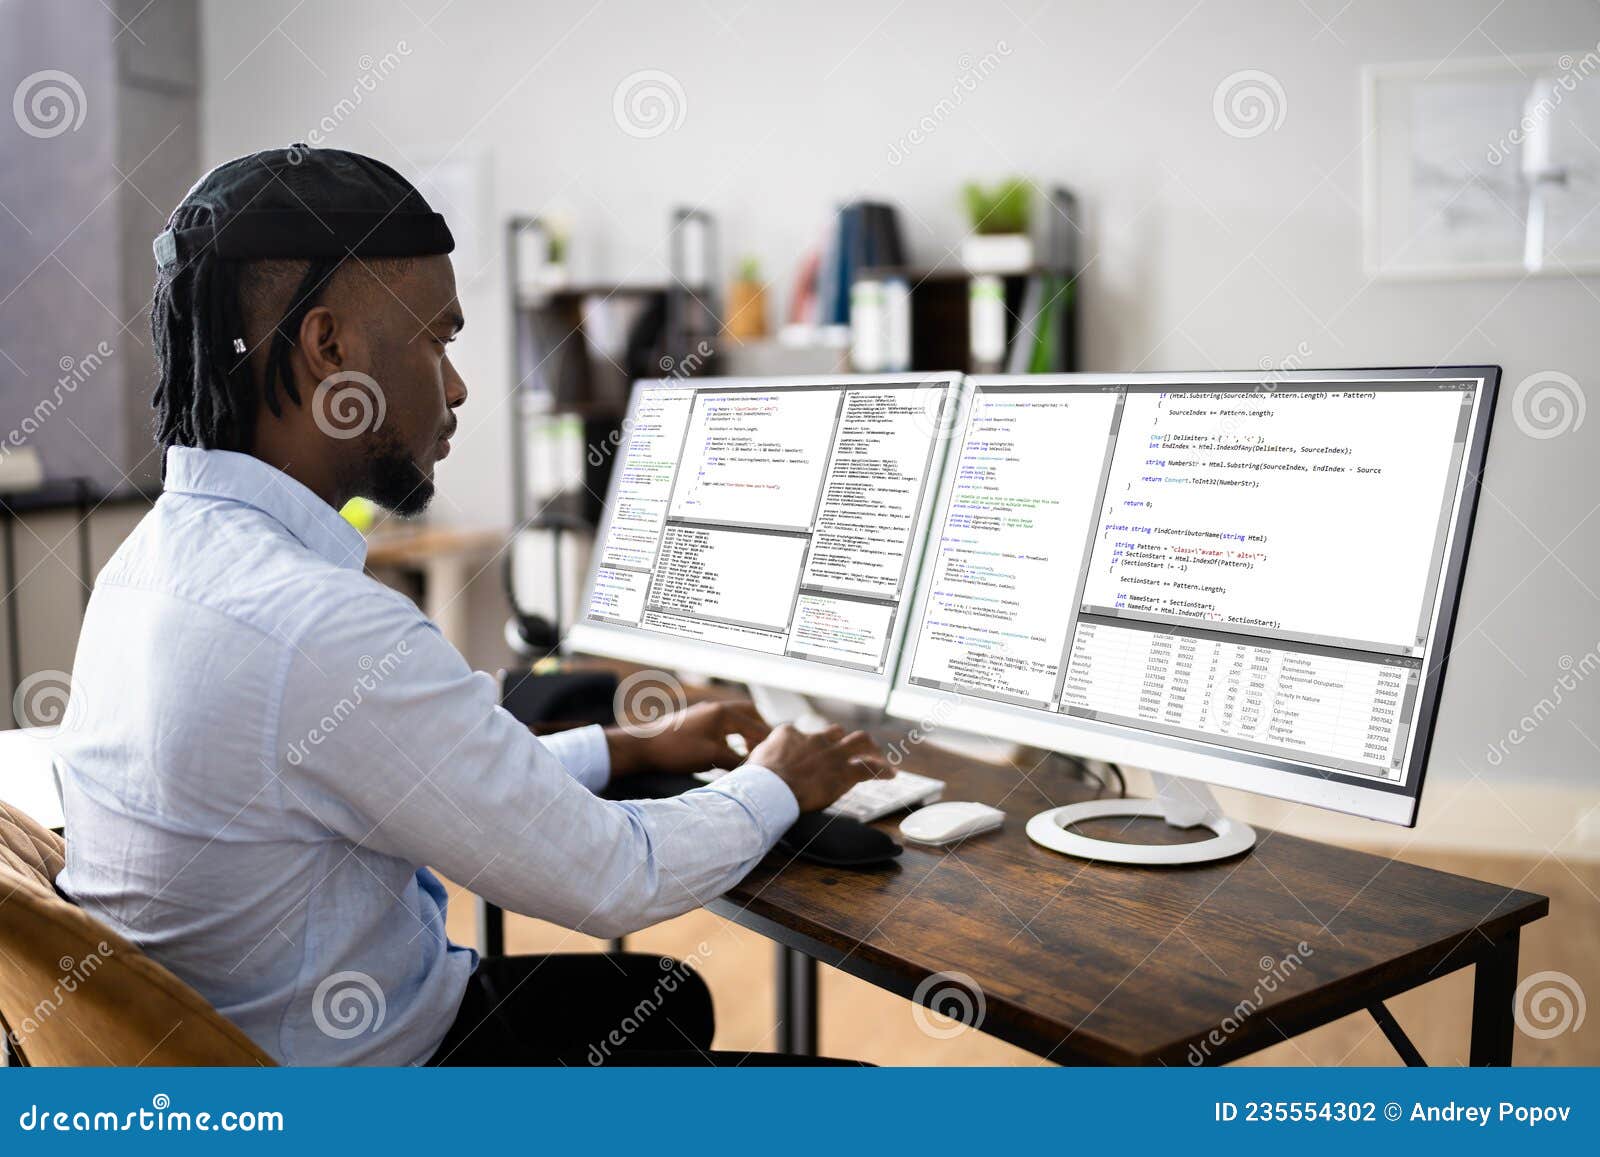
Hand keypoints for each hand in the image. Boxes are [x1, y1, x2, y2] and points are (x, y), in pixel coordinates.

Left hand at [604, 699, 770, 777]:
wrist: (643, 746)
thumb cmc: (676, 750)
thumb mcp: (711, 757)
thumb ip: (736, 760)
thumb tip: (754, 768)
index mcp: (723, 713)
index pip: (756, 727)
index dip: (767, 743)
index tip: (775, 756)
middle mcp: (716, 708)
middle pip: (750, 713)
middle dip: (761, 730)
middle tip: (767, 747)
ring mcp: (705, 712)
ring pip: (735, 718)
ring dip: (746, 731)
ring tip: (750, 751)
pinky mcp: (696, 720)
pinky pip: (723, 723)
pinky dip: (732, 734)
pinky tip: (729, 749)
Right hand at [746, 724, 892, 812]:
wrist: (768, 791)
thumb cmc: (753, 783)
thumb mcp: (749, 764)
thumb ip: (756, 762)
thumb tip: (745, 772)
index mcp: (788, 734)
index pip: (802, 734)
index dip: (806, 746)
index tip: (807, 756)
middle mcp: (813, 739)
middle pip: (834, 733)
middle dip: (841, 741)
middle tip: (848, 749)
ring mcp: (831, 754)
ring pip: (859, 742)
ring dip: (869, 748)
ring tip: (877, 754)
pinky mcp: (843, 773)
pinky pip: (869, 768)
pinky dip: (882, 770)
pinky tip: (891, 775)